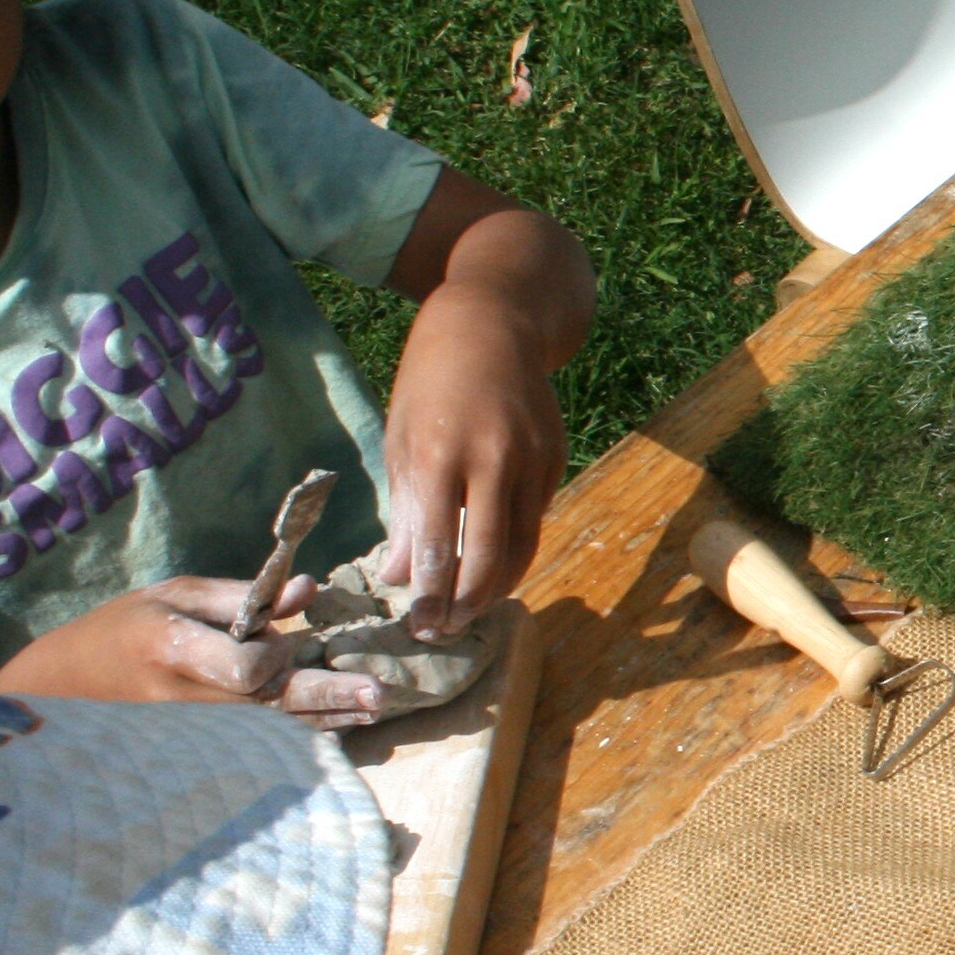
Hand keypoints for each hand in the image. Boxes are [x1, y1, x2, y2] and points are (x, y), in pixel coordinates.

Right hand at [0, 575, 389, 726]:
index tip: (284, 642)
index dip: (273, 655)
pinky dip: (298, 735)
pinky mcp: (197, 748)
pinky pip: (255, 744)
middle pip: (269, 704)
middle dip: (325, 698)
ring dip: (325, 720)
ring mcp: (190, 733)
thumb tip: (307, 590)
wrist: (66, 686)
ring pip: (270, 730)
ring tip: (371, 709)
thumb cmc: (123, 627)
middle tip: (377, 696)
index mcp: (174, 650)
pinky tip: (337, 729)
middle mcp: (185, 699)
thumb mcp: (175, 594)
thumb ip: (242, 595)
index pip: (243, 666)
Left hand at [380, 282, 568, 638]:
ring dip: (497, 588)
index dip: (428, 595)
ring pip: (522, 546)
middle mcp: (492, 460)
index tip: (419, 626)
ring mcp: (532, 460)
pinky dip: (514, 549)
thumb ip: (402, 509)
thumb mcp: (401, 438)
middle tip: (446, 631)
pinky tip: (493, 565)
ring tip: (471, 610)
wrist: (493, 323)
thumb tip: (398, 574)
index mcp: (441, 454)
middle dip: (466, 604)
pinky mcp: (556, 459)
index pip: (437, 545)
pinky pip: (534, 519)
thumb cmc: (431, 380)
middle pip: (488, 557)